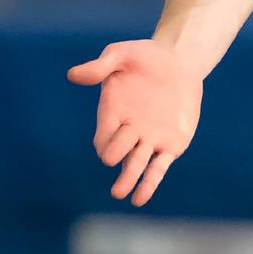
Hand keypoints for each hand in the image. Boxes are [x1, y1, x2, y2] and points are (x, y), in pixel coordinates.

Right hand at [68, 39, 202, 205]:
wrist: (179, 61)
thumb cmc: (145, 56)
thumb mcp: (122, 54)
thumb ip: (100, 66)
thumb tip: (73, 75)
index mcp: (113, 112)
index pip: (103, 135)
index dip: (104, 141)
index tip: (106, 146)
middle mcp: (129, 129)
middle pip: (119, 151)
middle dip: (116, 155)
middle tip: (111, 160)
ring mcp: (150, 139)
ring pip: (137, 165)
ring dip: (129, 179)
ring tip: (121, 194)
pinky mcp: (171, 144)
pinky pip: (158, 168)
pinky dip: (150, 183)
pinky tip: (139, 198)